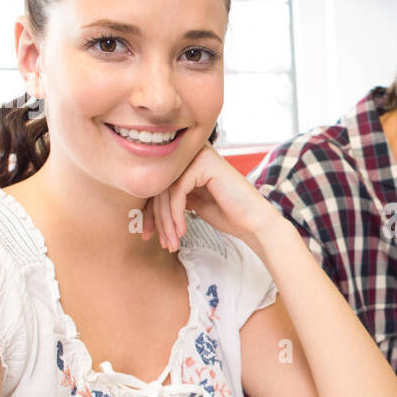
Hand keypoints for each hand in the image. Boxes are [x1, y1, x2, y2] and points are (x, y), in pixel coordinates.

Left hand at [141, 144, 281, 251]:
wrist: (255, 222)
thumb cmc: (228, 214)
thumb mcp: (192, 204)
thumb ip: (172, 197)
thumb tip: (142, 205)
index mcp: (189, 161)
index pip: (158, 184)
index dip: (150, 212)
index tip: (147, 235)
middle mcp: (193, 153)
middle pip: (159, 186)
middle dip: (157, 219)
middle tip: (159, 242)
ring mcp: (199, 155)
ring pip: (166, 189)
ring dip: (166, 221)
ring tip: (172, 242)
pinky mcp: (204, 163)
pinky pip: (177, 190)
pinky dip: (176, 215)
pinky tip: (182, 231)